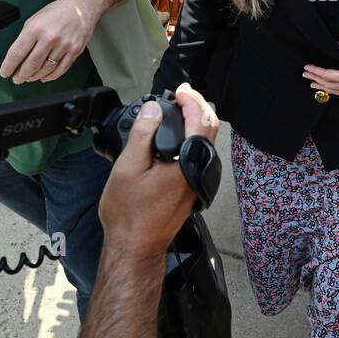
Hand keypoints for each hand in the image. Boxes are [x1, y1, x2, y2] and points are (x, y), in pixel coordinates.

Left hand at [1, 0, 99, 84]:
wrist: (81, 7)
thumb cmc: (57, 12)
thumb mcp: (35, 19)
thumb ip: (26, 37)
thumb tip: (19, 55)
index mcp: (35, 29)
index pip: (17, 52)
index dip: (9, 66)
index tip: (5, 73)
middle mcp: (49, 38)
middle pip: (31, 64)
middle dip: (21, 75)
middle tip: (17, 79)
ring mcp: (63, 46)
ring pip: (46, 69)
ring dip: (35, 77)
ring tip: (29, 78)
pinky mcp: (74, 51)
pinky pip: (60, 69)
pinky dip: (51, 76)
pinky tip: (44, 77)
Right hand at [99, 82, 218, 255]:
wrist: (135, 246)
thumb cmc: (129, 213)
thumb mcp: (128, 168)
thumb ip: (143, 135)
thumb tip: (153, 108)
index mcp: (187, 163)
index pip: (200, 120)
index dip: (192, 99)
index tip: (179, 90)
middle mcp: (198, 171)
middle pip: (210, 129)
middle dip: (199, 106)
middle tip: (182, 95)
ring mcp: (196, 181)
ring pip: (206, 143)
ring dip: (197, 122)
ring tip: (179, 110)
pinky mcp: (191, 188)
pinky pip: (198, 155)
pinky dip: (192, 138)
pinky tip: (175, 136)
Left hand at [304, 40, 338, 98]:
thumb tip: (337, 44)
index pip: (328, 75)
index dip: (316, 71)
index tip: (307, 67)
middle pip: (328, 84)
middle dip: (315, 78)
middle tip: (305, 74)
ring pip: (335, 91)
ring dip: (322, 87)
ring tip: (313, 85)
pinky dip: (333, 91)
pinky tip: (330, 90)